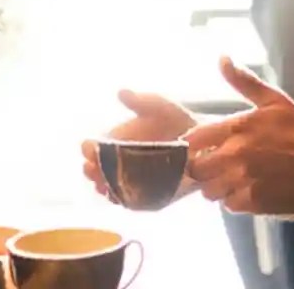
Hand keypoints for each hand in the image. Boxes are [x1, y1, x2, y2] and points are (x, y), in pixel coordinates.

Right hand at [80, 89, 197, 201]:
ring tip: (105, 186)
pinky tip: (123, 197)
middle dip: (91, 171)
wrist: (205, 142)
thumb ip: (142, 101)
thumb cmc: (177, 121)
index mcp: (114, 140)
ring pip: (109, 189)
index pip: (92, 147)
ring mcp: (131, 181)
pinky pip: (131, 202)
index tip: (91, 148)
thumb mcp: (160, 107)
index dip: (88, 148)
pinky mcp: (147, 197)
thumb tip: (121, 92)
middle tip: (94, 169)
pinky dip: (124, 201)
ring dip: (105, 188)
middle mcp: (118, 162)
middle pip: (95, 171)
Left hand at [184, 56, 293, 215]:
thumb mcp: (275, 101)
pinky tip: (248, 190)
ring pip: (209, 191)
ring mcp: (244, 180)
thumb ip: (244, 82)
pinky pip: (229, 205)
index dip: (192, 145)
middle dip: (202, 168)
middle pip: (195, 169)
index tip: (201, 147)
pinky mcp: (255, 202)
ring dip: (216, 186)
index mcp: (238, 127)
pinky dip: (234, 200)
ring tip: (232, 179)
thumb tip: (222, 58)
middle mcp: (236, 155)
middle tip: (216, 166)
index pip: (192, 140)